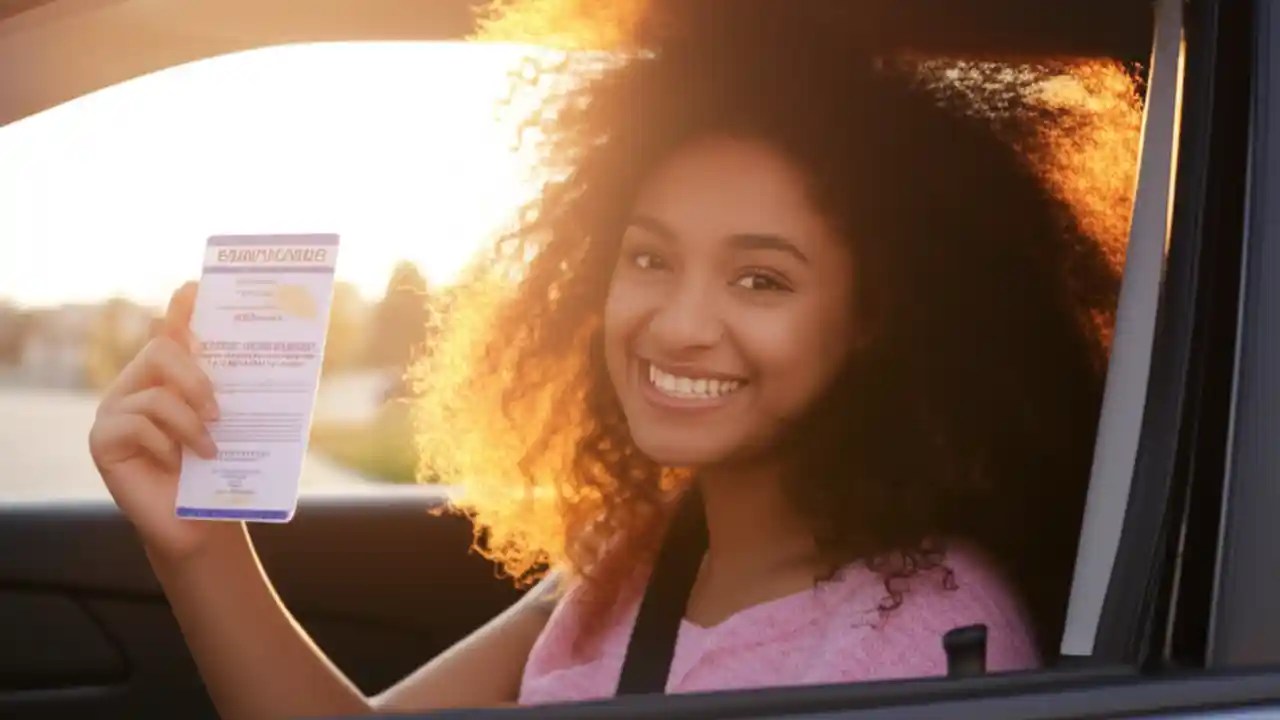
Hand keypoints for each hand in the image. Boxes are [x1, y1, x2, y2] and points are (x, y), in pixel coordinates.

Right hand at [89, 282, 230, 562]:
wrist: (200, 521)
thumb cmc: (220, 471)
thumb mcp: (235, 425)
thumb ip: (236, 392)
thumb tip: (275, 358)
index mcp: (171, 377)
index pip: (174, 332)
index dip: (182, 309)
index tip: (195, 288)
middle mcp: (139, 384)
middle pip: (161, 351)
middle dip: (195, 378)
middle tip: (219, 412)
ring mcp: (116, 410)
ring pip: (154, 394)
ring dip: (189, 423)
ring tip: (209, 449)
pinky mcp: (102, 440)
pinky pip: (134, 424)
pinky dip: (164, 443)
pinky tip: (176, 463)